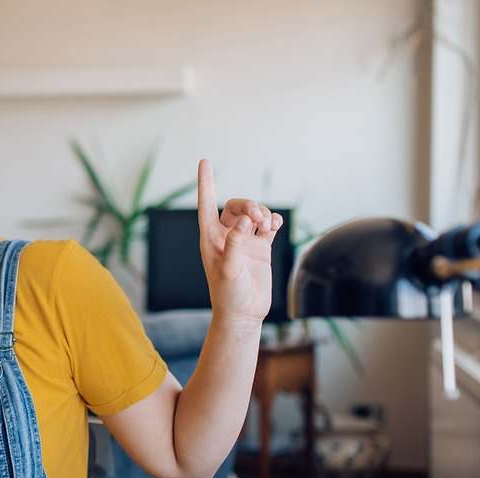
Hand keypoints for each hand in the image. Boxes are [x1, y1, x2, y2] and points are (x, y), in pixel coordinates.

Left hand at [196, 160, 282, 324]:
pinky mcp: (260, 248)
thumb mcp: (229, 270)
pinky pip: (267, 225)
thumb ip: (235, 244)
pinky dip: (273, 220)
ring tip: (268, 224)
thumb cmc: (229, 295)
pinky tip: (275, 225)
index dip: (206, 183)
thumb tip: (245, 221)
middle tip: (258, 217)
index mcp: (210, 238)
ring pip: (253, 213)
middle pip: (236, 206)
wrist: (244, 313)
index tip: (205, 161)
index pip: (206, 204)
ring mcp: (244, 241)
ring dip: (262, 212)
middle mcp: (226, 236)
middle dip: (249, 205)